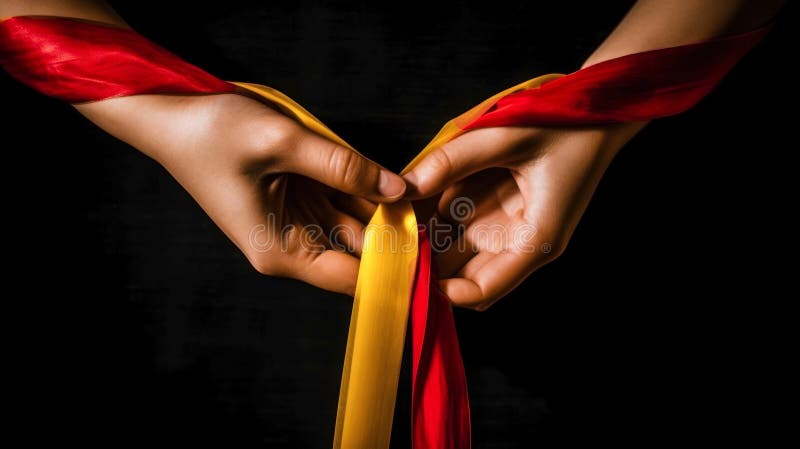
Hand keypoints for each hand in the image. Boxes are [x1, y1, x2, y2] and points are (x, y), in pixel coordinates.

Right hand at [76, 93, 405, 294]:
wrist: (171, 114)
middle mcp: (289, 245)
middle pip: (358, 254)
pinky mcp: (295, 199)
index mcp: (281, 250)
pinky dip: (367, 194)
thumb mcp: (283, 143)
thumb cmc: (212, 133)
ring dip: (387, 215)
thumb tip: (398, 189)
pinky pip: (341, 202)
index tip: (438, 259)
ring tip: (434, 205)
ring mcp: (293, 222)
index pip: (352, 277)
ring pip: (353, 226)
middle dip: (399, 239)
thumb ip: (344, 166)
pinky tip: (400, 186)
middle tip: (448, 225)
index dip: (396, 269)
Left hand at [403, 123, 643, 309]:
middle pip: (462, 275)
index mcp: (535, 239)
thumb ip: (457, 158)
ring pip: (455, 251)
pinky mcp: (497, 209)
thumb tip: (405, 185)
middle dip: (426, 267)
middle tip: (386, 247)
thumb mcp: (511, 136)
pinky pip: (458, 224)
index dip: (444, 291)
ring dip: (425, 242)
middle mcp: (519, 242)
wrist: (599, 112)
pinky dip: (434, 218)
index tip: (408, 273)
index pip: (484, 289)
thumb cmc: (569, 127)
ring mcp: (506, 227)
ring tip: (389, 223)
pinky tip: (408, 202)